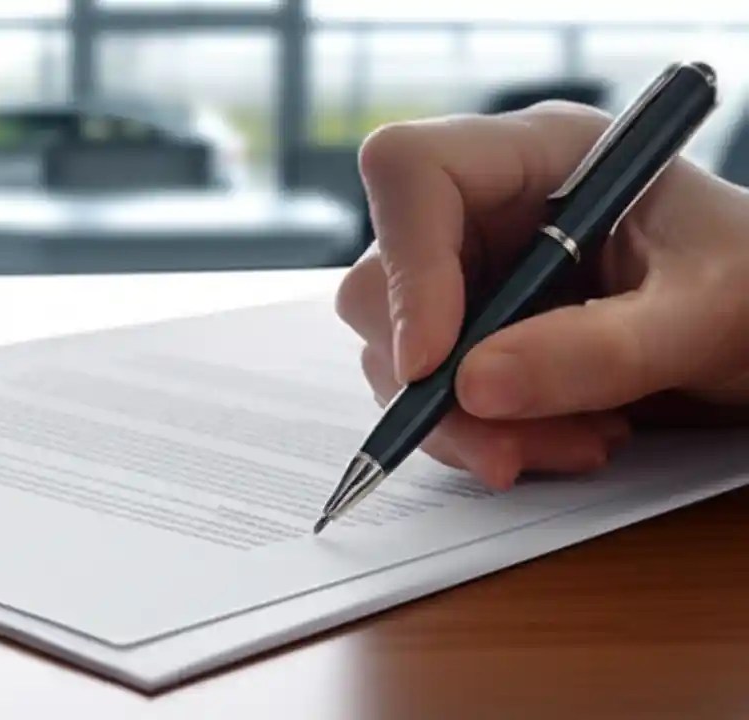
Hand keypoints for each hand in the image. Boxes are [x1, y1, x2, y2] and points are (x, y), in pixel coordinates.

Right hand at [338, 100, 748, 488]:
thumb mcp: (704, 315)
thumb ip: (599, 348)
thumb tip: (473, 387)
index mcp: (541, 154)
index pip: (412, 170)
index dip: (406, 261)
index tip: (433, 363)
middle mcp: (487, 208)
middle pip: (384, 278)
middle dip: (435, 378)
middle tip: (505, 444)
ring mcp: (473, 274)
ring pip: (396, 352)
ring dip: (466, 422)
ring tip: (578, 444)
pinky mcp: (473, 336)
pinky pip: (430, 394)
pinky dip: (482, 435)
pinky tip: (565, 440)